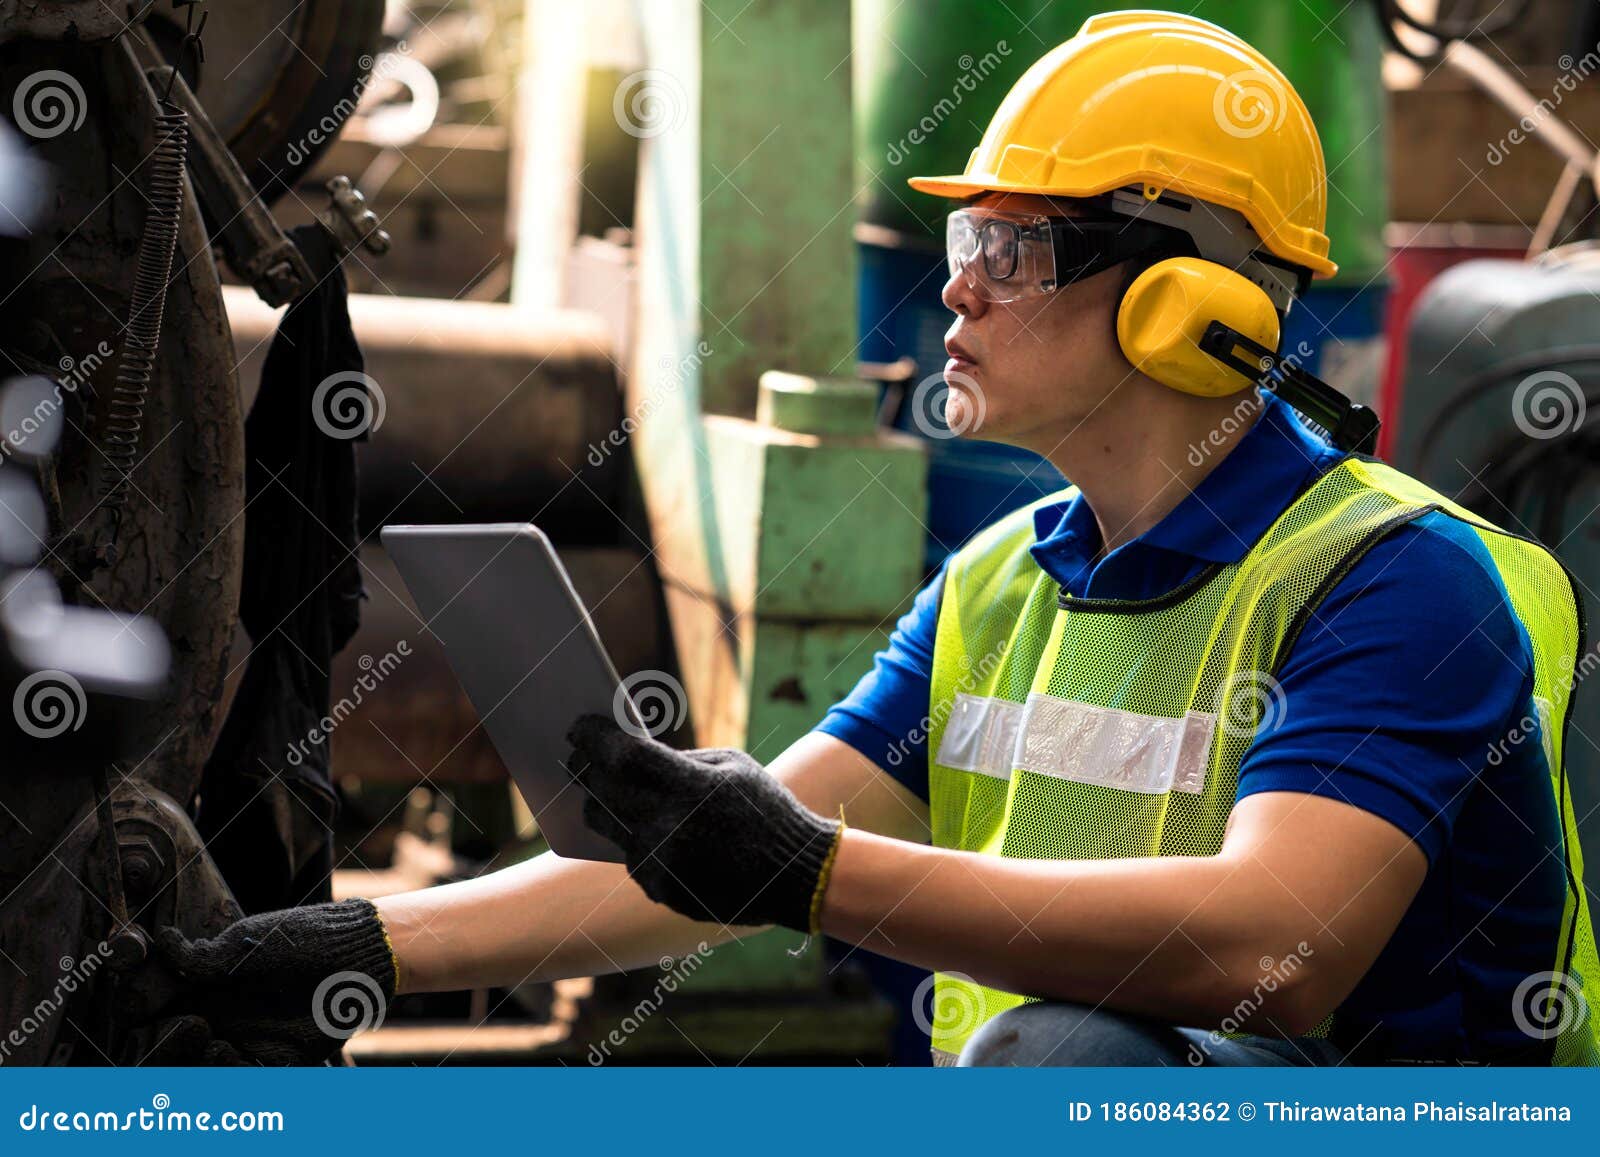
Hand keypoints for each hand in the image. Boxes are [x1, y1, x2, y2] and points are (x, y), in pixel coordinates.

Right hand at [153, 898, 396, 1064]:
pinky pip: (247, 1077)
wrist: (357, 953)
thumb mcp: (250, 941)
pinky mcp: (279, 1061)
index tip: (135, 1014)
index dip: (145, 1016)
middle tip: (173, 1029)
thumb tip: (161, 943)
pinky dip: (226, 1070)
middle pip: (178, 1048)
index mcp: (211, 989)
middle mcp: (225, 1020)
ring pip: (207, 1069)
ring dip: (192, 1061)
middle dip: (164, 1046)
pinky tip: (219, 1051)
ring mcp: (250, 1041)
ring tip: (197, 1040)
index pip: (164, 1011)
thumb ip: (204, 956)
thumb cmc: (303, 938)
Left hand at [566, 715, 842, 932]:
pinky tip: (653, 830)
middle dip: (585, 771)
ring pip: (607, 827)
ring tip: (607, 790)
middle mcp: (670, 827)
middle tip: (577, 758)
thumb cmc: (765, 809)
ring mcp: (662, 864)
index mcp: (692, 788)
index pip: (623, 756)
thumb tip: (626, 751)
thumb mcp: (732, 766)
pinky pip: (630, 857)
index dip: (594, 737)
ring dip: (607, 807)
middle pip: (601, 793)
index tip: (578, 726)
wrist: (794, 874)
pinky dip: (636, 840)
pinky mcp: (660, 890)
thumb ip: (679, 759)